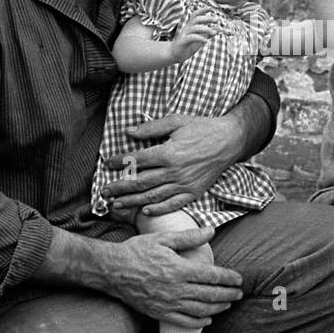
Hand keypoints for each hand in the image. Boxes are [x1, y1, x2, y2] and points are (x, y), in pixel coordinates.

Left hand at [101, 113, 240, 216]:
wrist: (229, 140)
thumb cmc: (201, 128)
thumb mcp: (176, 121)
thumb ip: (151, 127)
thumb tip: (128, 132)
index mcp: (168, 152)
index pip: (137, 160)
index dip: (120, 162)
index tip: (107, 163)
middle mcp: (174, 171)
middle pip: (140, 182)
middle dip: (120, 187)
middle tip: (104, 192)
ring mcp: (184, 184)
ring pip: (153, 196)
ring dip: (133, 201)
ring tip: (117, 204)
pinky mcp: (194, 192)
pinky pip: (173, 204)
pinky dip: (158, 209)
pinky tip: (145, 211)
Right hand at [108, 226, 243, 326]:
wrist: (112, 270)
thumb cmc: (137, 251)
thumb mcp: (163, 239)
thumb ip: (189, 237)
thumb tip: (211, 230)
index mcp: (179, 269)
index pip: (212, 276)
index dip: (229, 278)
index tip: (239, 279)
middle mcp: (176, 289)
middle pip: (210, 295)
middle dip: (228, 294)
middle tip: (239, 292)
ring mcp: (168, 303)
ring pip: (200, 310)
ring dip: (218, 308)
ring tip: (228, 303)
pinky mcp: (159, 313)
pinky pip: (184, 322)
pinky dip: (199, 322)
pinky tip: (207, 319)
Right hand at [170, 9, 216, 62]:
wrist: (174, 55)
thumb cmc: (187, 46)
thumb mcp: (200, 39)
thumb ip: (208, 34)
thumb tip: (218, 28)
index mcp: (190, 26)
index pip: (195, 15)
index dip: (202, 10)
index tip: (210, 8)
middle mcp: (187, 28)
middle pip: (197, 19)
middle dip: (207, 18)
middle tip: (217, 20)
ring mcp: (184, 35)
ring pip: (194, 28)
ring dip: (205, 29)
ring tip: (214, 32)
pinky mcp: (183, 42)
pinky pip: (191, 38)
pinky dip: (199, 38)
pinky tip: (206, 41)